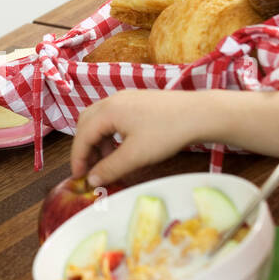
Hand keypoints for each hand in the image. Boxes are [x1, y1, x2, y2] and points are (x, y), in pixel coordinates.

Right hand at [71, 91, 211, 187]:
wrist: (200, 114)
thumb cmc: (167, 132)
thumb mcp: (135, 156)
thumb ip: (110, 169)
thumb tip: (92, 180)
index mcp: (108, 110)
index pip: (82, 135)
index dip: (78, 158)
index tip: (80, 177)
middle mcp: (113, 100)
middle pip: (86, 123)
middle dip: (85, 147)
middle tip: (90, 169)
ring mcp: (126, 98)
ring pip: (100, 120)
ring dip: (98, 141)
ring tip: (107, 162)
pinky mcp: (138, 101)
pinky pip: (114, 117)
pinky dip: (111, 134)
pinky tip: (122, 148)